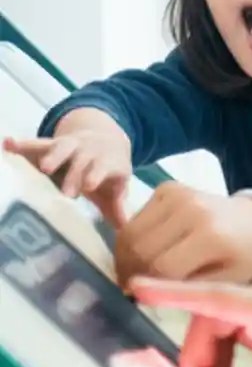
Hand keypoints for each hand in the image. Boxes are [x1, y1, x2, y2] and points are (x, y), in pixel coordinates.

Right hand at [4, 119, 131, 225]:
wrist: (106, 140)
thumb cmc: (108, 171)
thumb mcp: (116, 185)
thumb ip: (117, 204)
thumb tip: (124, 225)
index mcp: (107, 160)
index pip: (104, 166)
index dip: (97, 174)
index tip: (90, 185)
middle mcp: (90, 150)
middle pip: (82, 160)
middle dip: (74, 175)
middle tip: (66, 193)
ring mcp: (71, 145)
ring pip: (62, 148)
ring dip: (53, 157)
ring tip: (44, 168)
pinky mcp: (51, 143)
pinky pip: (37, 143)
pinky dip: (22, 144)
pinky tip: (8, 144)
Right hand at [117, 181, 251, 285]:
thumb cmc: (245, 259)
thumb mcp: (227, 284)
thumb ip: (189, 291)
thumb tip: (142, 295)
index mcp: (212, 235)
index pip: (162, 268)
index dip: (148, 288)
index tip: (143, 300)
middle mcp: (192, 208)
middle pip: (141, 249)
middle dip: (131, 274)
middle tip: (134, 290)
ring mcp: (178, 194)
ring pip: (131, 234)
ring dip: (126, 257)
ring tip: (137, 273)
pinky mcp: (167, 188)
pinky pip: (134, 219)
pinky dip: (133, 240)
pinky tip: (148, 251)